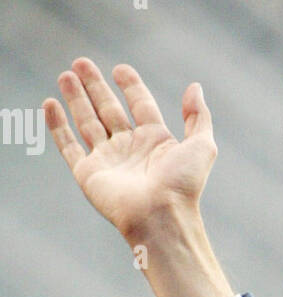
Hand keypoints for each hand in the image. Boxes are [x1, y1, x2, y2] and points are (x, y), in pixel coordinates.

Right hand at [44, 58, 215, 243]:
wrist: (161, 217)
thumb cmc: (183, 185)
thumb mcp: (202, 146)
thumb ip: (199, 116)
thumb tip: (195, 88)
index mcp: (156, 142)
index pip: (141, 106)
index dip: (131, 87)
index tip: (120, 69)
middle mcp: (130, 150)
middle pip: (109, 110)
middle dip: (95, 86)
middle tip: (81, 62)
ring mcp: (108, 161)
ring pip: (87, 123)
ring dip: (76, 99)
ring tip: (65, 76)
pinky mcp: (88, 174)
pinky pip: (68, 146)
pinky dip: (57, 126)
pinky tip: (49, 104)